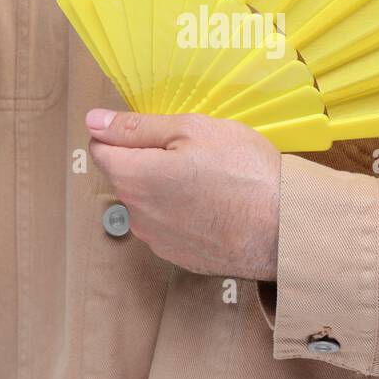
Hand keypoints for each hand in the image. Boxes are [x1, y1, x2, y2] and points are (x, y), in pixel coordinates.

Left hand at [86, 110, 281, 280]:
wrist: (285, 228)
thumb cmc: (243, 171)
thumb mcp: (192, 130)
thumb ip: (137, 127)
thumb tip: (94, 122)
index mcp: (133, 178)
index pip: (100, 149)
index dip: (124, 133)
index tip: (157, 131)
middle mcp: (137, 214)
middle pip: (126, 176)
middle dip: (149, 161)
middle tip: (195, 152)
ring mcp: (158, 241)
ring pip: (148, 202)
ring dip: (166, 189)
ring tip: (210, 181)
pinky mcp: (180, 257)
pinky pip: (170, 226)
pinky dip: (184, 213)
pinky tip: (215, 205)